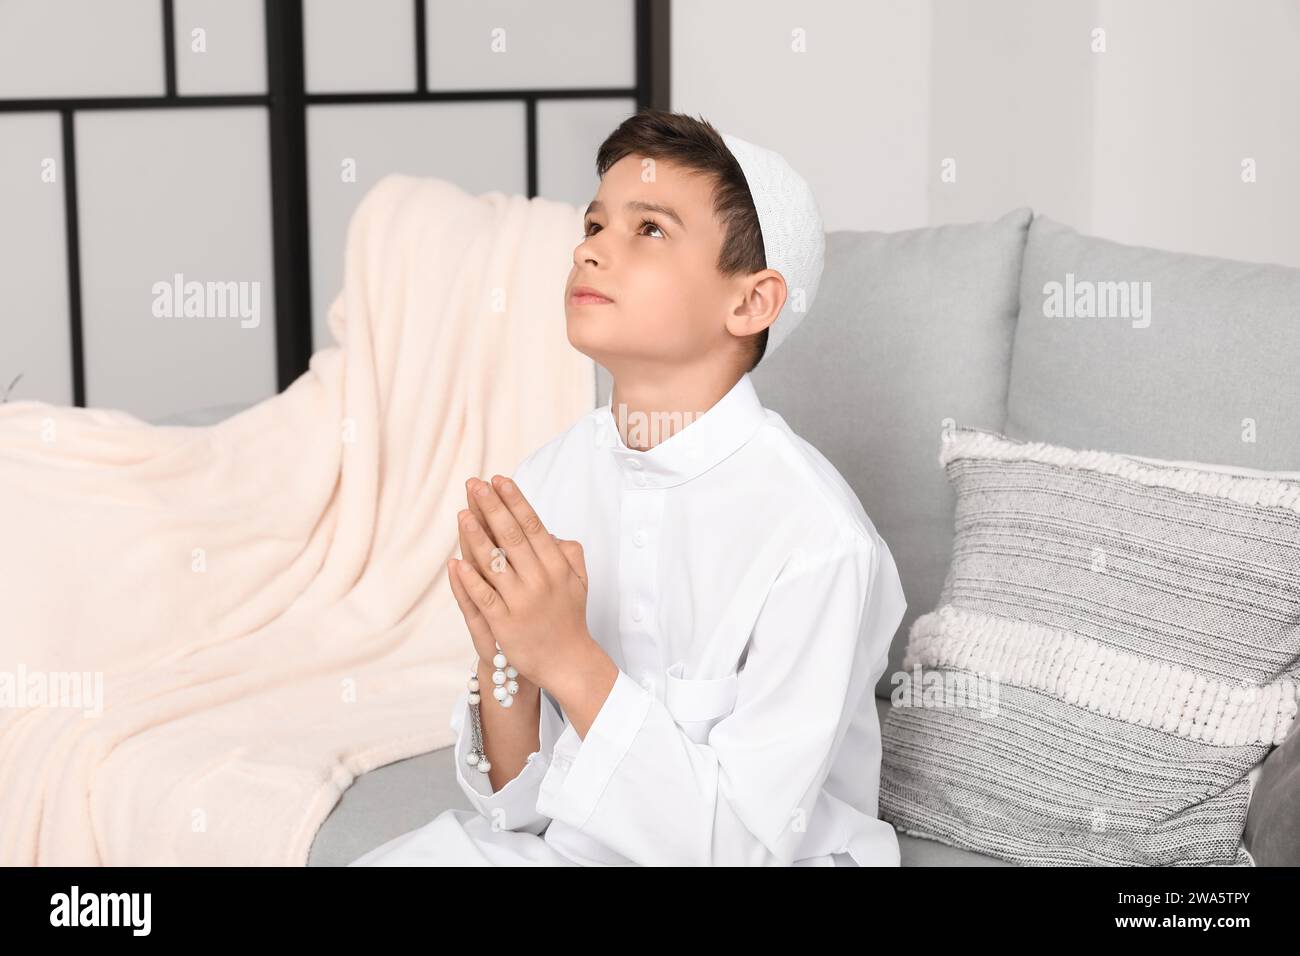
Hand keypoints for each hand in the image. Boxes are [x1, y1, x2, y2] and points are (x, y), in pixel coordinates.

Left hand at [447, 475, 591, 687]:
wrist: (568, 662)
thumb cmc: (569, 619)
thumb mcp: (578, 582)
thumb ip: (569, 553)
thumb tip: (550, 532)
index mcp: (556, 567)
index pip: (533, 526)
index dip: (515, 502)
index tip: (500, 481)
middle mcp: (540, 581)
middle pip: (512, 537)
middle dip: (492, 507)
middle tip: (476, 484)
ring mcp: (521, 602)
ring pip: (495, 564)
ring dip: (477, 537)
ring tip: (462, 513)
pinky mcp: (504, 624)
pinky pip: (483, 598)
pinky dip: (469, 580)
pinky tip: (456, 562)